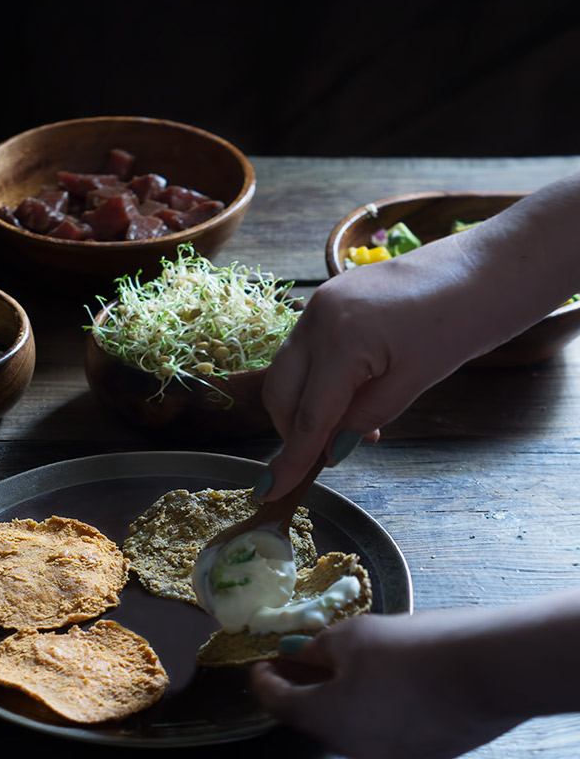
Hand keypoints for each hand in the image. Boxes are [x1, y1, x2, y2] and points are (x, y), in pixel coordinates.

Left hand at [250, 607, 528, 758]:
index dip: (264, 679)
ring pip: (348, 727)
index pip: (277, 702)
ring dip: (337, 700)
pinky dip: (371, 710)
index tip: (260, 663)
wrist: (486, 672)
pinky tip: (383, 685)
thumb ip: (315, 649)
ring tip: (341, 668)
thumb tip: (292, 655)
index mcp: (324, 719)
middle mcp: (349, 749)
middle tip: (299, 661)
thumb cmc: (410, 648)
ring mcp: (386, 758)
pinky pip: (381, 732)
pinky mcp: (419, 756)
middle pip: (313, 718)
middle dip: (303, 688)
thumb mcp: (352, 636)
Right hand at [260, 174, 579, 500]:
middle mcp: (317, 318)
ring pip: (289, 372)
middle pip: (281, 393)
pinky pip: (307, 350)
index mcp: (340, 340)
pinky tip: (354, 393)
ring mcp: (319, 304)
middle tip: (328, 456)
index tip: (273, 490)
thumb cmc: (462, 322)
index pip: (307, 416)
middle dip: (294, 431)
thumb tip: (330, 450)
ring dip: (307, 406)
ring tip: (353, 425)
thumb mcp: (414, 382)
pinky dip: (319, 379)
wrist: (486, 268)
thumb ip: (364, 417)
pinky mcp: (329, 298)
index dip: (292, 458)